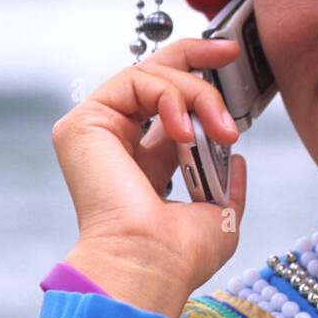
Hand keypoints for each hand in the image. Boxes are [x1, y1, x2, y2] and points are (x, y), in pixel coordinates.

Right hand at [51, 37, 246, 317]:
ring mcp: (98, 131)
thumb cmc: (177, 255)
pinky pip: (134, 82)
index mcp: (144, 162)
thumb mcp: (220, 215)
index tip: (230, 62)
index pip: (167, 104)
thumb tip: (234, 158)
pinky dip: (170, 97)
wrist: (150, 264)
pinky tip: (186, 131)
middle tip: (228, 52)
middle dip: (194, 56)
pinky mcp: (83, 124)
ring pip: (150, 77)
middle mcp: (117, 141)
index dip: (197, 79)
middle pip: (151, 75)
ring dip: (196, 94)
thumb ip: (227, 184)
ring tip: (220, 128)